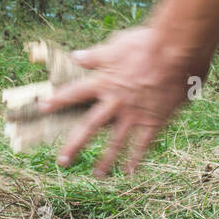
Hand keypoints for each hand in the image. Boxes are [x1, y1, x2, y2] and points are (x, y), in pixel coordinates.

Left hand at [42, 27, 204, 176]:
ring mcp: (133, 114)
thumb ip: (96, 55)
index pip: (74, 93)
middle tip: (63, 161)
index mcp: (103, 82)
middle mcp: (114, 102)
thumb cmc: (146, 43)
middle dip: (75, 145)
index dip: (58, 100)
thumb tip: (75, 56)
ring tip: (97, 175)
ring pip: (115, 142)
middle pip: (89, 127)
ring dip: (105, 159)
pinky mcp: (153, 120)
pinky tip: (129, 171)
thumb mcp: (116, 45)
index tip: (43, 108)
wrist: (175, 51)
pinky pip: (142, 143)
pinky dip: (136, 158)